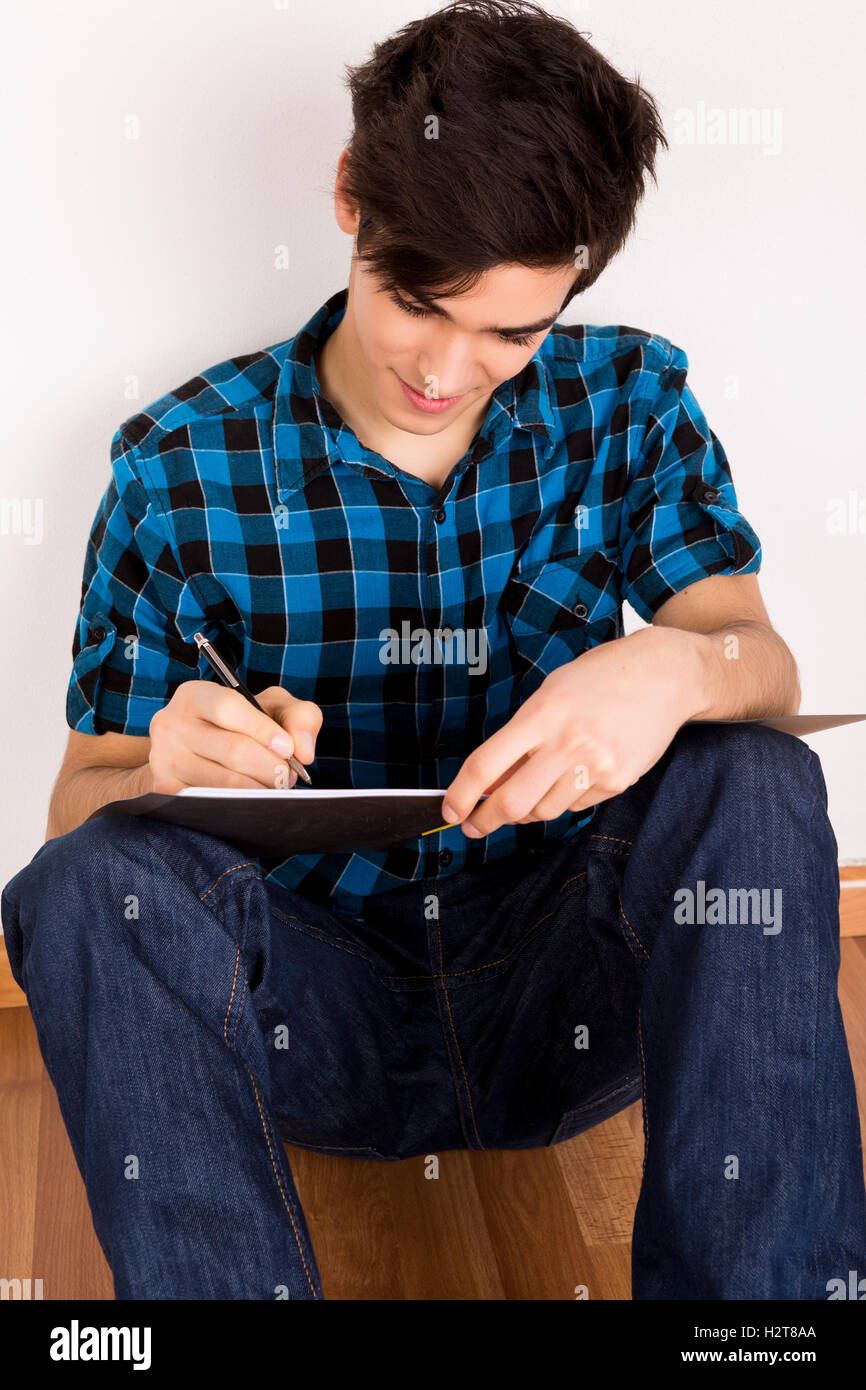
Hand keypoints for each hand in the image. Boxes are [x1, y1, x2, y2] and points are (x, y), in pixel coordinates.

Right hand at [148, 682, 322, 792]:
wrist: (196, 754)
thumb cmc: (242, 727)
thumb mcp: (271, 708)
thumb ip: (298, 716)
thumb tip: (302, 751)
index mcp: (195, 695)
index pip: (228, 708)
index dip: (263, 730)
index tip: (288, 749)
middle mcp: (171, 724)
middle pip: (233, 750)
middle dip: (272, 767)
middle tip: (287, 776)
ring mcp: (164, 759)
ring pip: (226, 782)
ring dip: (261, 790)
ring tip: (273, 787)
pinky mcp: (166, 790)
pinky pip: (213, 804)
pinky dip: (242, 806)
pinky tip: (253, 800)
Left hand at [440, 626, 705, 836]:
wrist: (664, 675)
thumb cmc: (600, 678)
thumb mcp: (550, 693)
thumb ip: (519, 737)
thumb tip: (489, 784)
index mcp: (542, 714)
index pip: (486, 765)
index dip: (460, 795)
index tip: (450, 810)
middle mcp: (568, 743)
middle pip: (512, 803)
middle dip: (486, 821)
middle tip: (475, 826)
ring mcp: (596, 766)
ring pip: (544, 811)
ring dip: (528, 809)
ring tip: (531, 788)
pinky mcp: (618, 781)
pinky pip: (576, 805)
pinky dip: (564, 799)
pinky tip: (573, 774)